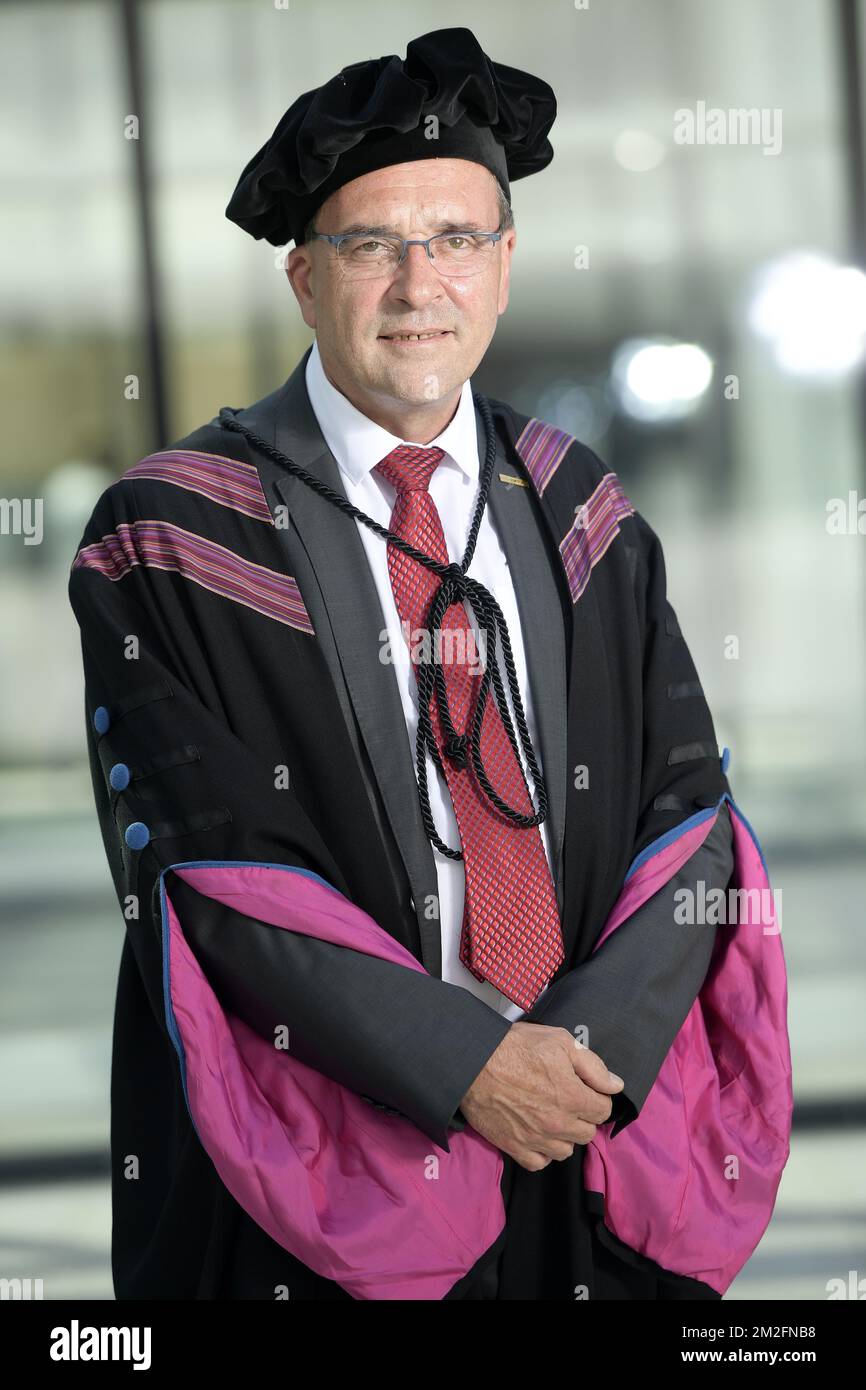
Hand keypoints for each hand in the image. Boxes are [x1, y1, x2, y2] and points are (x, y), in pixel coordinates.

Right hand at [458, 1021, 623, 1171]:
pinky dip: (542, 1152)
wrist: (472, 1063)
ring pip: (566, 1151)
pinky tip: (536, 1134)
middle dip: (582, 1117)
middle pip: (587, 1133)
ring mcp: (537, 1139)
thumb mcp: (559, 1041)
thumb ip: (592, 1066)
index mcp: (572, 1097)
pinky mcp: (516, 1148)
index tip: (585, 1089)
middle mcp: (558, 1124)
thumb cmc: (515, 1047)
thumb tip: (615, 1085)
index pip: (603, 1110)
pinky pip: (541, 1162)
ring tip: (551, 1117)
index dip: (597, 1097)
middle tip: (566, 1100)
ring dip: (564, 1136)